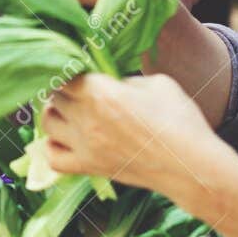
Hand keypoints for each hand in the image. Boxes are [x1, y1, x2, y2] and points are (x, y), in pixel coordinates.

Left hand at [40, 73, 232, 205]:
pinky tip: (65, 140)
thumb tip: (110, 82)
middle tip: (76, 89)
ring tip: (67, 111)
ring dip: (54, 114)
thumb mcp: (156, 83)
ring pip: (47, 124)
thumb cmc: (179, 120)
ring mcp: (85, 146)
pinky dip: (52, 147)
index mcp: (101, 91)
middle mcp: (86, 118)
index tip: (80, 69)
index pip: (65, 73)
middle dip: (63, 89)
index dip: (70, 68)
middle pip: (54, 96)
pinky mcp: (89, 168)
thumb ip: (125, 79)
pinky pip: (53, 158)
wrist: (190, 166)